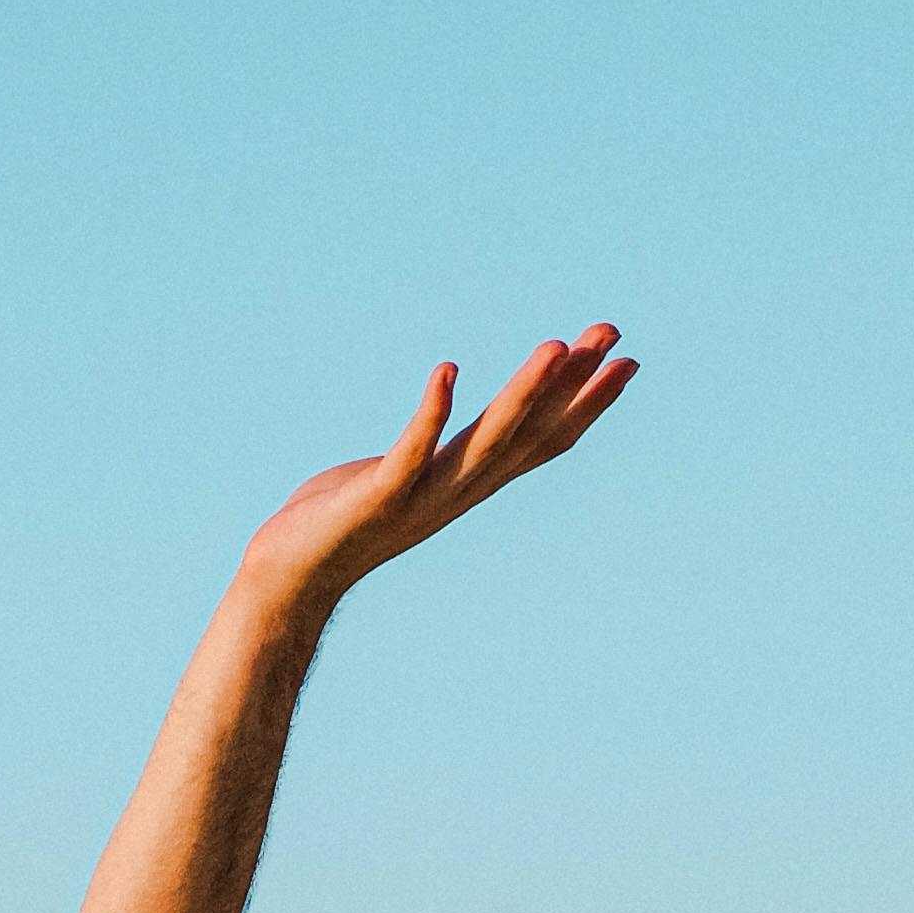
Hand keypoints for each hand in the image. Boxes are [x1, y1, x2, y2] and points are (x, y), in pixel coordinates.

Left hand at [242, 330, 635, 629]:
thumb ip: (432, 450)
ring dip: (523, 393)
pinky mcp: (378, 496)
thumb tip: (447, 419)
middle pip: (529, 432)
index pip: (543, 440)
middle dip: (572, 383)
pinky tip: (445, 371)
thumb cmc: (337, 522)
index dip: (586, 403)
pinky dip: (430, 412)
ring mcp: (421, 495)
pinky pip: (410, 450)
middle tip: (610, 333)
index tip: (625, 361)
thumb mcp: (399, 476)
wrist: (288, 579)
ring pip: (486, 440)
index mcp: (468, 482)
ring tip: (555, 345)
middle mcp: (458, 491)